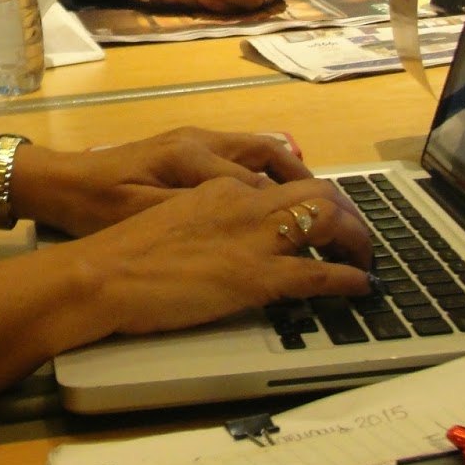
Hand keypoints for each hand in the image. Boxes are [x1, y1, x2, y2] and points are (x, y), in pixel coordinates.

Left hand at [19, 126, 313, 236]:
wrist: (58, 185)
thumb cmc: (96, 206)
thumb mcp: (146, 217)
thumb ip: (200, 217)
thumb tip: (252, 227)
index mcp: (191, 157)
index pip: (259, 181)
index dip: (295, 211)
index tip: (324, 237)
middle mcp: (198, 141)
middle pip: (268, 153)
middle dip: (305, 182)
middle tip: (335, 215)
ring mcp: (191, 142)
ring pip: (255, 150)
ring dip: (287, 174)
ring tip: (314, 206)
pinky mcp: (182, 151)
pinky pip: (237, 156)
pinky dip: (263, 173)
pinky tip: (271, 198)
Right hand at [56, 175, 373, 337]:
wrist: (100, 272)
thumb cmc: (119, 248)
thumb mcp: (164, 211)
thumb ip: (199, 212)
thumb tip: (219, 224)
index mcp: (215, 182)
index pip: (277, 180)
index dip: (305, 197)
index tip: (317, 212)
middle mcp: (241, 200)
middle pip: (314, 190)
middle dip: (343, 210)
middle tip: (352, 233)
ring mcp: (251, 236)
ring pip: (325, 219)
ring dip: (353, 236)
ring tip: (364, 254)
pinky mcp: (255, 275)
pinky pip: (318, 271)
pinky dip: (346, 276)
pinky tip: (359, 284)